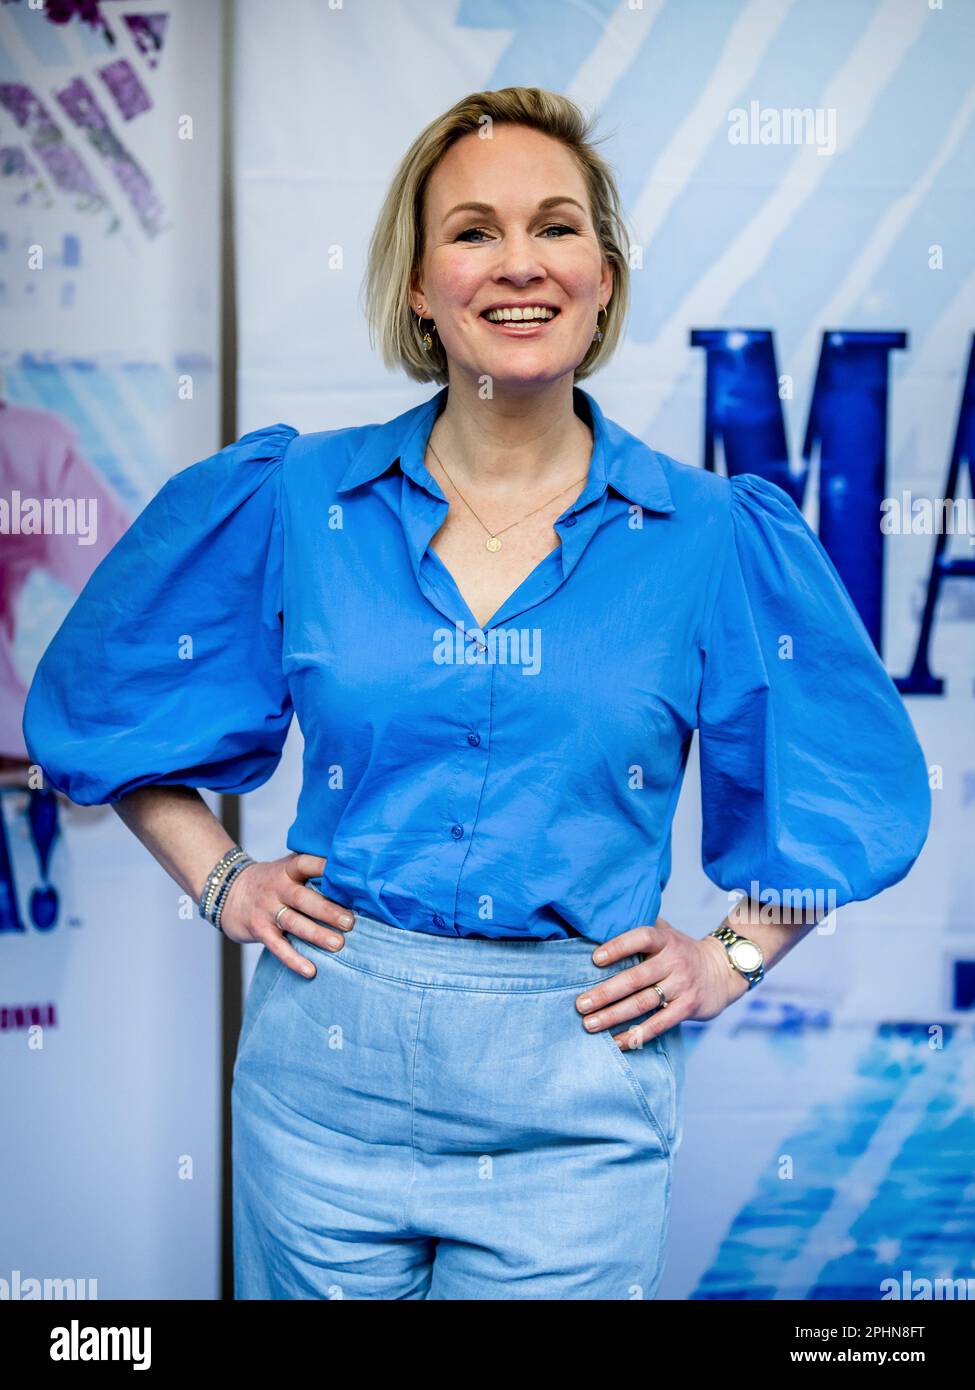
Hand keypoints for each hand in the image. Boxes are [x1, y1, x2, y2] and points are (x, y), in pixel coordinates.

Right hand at [217, 852, 354, 976]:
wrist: (225, 891)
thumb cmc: (269, 881)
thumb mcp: (285, 868)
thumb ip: (311, 870)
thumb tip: (352, 874)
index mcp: (287, 870)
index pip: (306, 864)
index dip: (325, 867)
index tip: (347, 876)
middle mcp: (277, 888)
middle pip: (304, 898)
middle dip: (328, 910)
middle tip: (350, 922)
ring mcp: (266, 910)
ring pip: (294, 923)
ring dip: (317, 934)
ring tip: (338, 944)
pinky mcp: (259, 930)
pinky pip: (278, 947)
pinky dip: (294, 960)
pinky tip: (310, 970)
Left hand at [574, 916, 747, 1049]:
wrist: (722, 971)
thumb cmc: (681, 950)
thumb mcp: (667, 932)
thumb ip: (642, 928)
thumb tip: (601, 924)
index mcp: (665, 939)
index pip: (640, 938)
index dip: (618, 947)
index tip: (594, 960)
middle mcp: (674, 961)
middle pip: (635, 978)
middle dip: (605, 993)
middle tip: (580, 1004)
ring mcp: (682, 986)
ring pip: (643, 1003)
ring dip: (613, 1016)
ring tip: (589, 1024)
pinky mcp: (687, 1008)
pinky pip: (659, 1024)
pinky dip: (636, 1035)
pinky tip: (616, 1042)